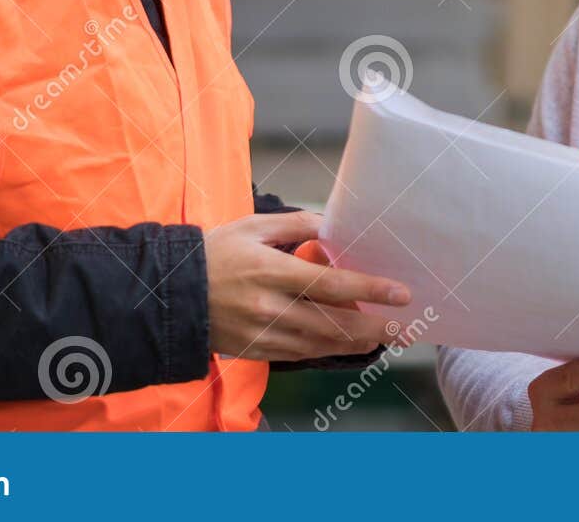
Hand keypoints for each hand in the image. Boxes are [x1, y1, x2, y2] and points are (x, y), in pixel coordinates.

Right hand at [205, 211, 409, 361]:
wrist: (169, 294)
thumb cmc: (214, 252)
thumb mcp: (253, 226)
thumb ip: (297, 225)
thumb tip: (334, 227)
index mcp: (271, 271)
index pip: (332, 284)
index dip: (370, 289)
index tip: (401, 293)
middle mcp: (270, 307)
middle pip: (335, 324)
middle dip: (377, 328)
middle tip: (409, 328)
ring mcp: (264, 334)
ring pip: (323, 344)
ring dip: (359, 342)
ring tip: (387, 335)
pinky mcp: (258, 350)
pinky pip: (303, 353)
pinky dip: (331, 348)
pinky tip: (350, 342)